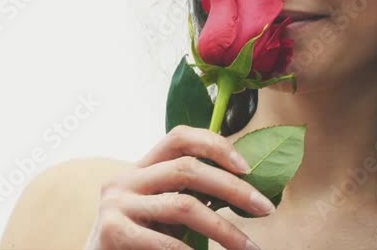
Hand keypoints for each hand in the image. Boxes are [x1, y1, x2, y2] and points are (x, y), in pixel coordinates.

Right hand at [84, 125, 273, 249]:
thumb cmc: (138, 245)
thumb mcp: (162, 214)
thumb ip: (188, 197)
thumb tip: (246, 193)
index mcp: (140, 169)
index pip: (179, 137)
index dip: (215, 144)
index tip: (248, 168)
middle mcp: (125, 180)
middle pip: (187, 168)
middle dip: (233, 188)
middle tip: (265, 208)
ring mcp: (115, 204)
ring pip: (183, 205)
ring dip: (225, 229)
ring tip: (249, 248)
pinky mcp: (111, 231)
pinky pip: (165, 241)